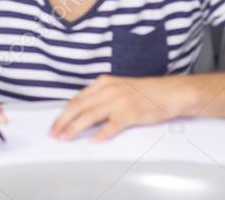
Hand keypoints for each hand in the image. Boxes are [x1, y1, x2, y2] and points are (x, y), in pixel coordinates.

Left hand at [51, 75, 177, 141]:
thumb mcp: (118, 90)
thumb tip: (83, 116)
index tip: (54, 124)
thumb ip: (101, 98)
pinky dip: (100, 134)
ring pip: (89, 116)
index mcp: (103, 83)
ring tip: (65, 138)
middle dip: (63, 122)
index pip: (76, 99)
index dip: (63, 113)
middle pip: (78, 107)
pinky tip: (93, 141)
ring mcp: (119, 101)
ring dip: (74, 128)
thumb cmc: (145, 93)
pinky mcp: (130, 113)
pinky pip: (111, 126)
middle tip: (54, 134)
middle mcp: (108, 89)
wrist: (170, 92)